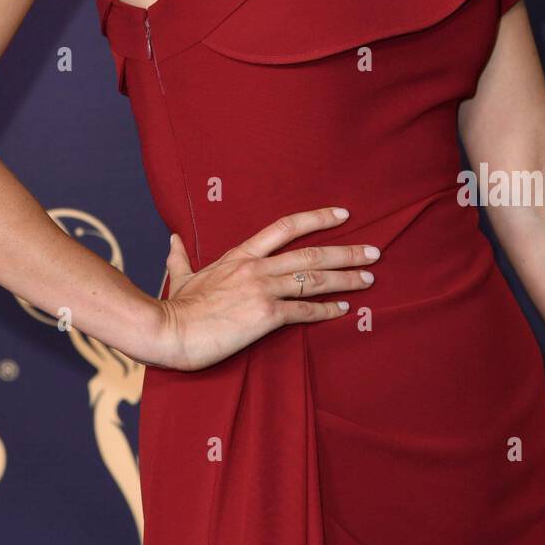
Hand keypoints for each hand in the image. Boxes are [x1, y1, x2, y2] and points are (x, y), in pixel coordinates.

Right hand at [151, 206, 378, 371]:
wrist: (170, 330)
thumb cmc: (176, 306)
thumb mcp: (181, 275)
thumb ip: (181, 257)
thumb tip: (173, 240)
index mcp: (240, 254)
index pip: (285, 227)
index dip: (317, 218)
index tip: (342, 215)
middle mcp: (257, 267)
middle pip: (311, 253)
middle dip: (346, 252)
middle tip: (374, 251)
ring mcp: (263, 290)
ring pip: (314, 280)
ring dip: (346, 279)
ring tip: (369, 278)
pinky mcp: (266, 316)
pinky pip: (305, 311)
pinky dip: (327, 310)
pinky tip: (344, 310)